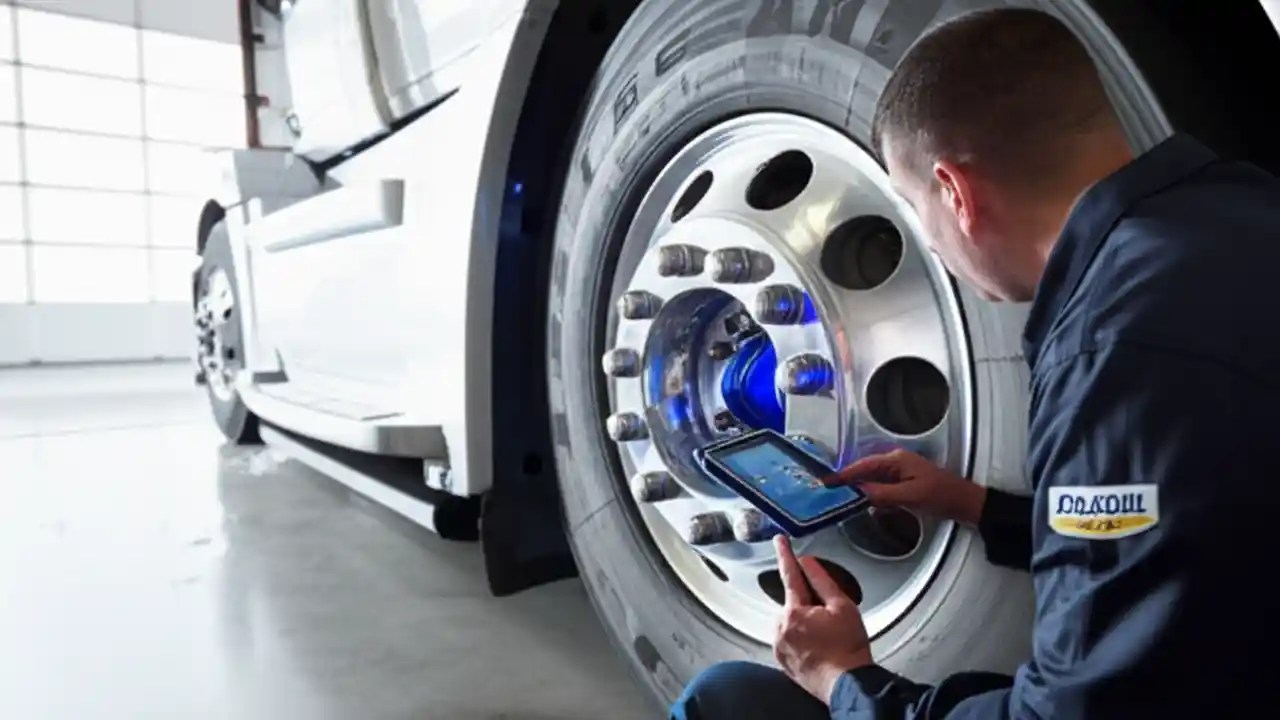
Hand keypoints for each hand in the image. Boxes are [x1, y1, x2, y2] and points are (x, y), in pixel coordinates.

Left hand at [772, 535, 873, 703]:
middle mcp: (781, 628)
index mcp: (794, 612)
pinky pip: (788, 640)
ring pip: (790, 622)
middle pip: (792, 603)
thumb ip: (823, 582)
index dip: (786, 555)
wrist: (846, 684)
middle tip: (830, 622)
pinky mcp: (781, 660)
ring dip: (804, 624)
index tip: (779, 541)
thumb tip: (808, 563)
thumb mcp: (843, 607)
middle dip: (808, 606)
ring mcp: (779, 646)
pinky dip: (800, 639)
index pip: (789, 576)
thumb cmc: (848, 649)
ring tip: (826, 639)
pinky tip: (818, 648)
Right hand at [826, 449, 985, 525]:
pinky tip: (866, 505)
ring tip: (841, 499)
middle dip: (848, 480)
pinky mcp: (904, 484)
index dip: (844, 474)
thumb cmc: (942, 496)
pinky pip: (881, 488)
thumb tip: (860, 493)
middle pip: (866, 471)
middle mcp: (896, 463)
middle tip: (829, 491)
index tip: (827, 481)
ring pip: (873, 480)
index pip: (864, 465)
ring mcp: (900, 473)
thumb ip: (883, 494)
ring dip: (859, 489)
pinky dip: (872, 496)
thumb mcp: (910, 496)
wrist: (965, 503)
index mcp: (897, 460)